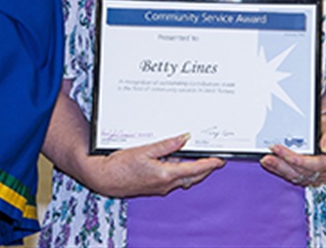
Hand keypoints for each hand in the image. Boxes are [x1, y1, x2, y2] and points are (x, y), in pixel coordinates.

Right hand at [81, 133, 223, 197]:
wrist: (105, 179)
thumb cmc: (121, 165)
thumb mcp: (144, 150)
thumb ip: (167, 145)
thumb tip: (185, 138)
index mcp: (165, 174)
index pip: (195, 169)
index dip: (210, 164)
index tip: (220, 159)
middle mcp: (166, 184)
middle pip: (193, 176)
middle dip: (205, 168)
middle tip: (214, 157)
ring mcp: (161, 187)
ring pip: (184, 178)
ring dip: (192, 169)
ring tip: (197, 155)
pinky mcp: (155, 187)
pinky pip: (173, 179)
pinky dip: (180, 170)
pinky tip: (176, 160)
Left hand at [258, 119, 325, 186]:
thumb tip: (325, 147)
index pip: (315, 165)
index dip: (298, 160)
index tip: (283, 152)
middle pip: (302, 172)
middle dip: (283, 163)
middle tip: (268, 156)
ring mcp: (316, 177)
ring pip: (295, 176)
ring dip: (279, 168)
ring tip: (266, 160)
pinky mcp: (306, 177)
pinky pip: (291, 176)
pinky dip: (279, 170)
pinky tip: (270, 164)